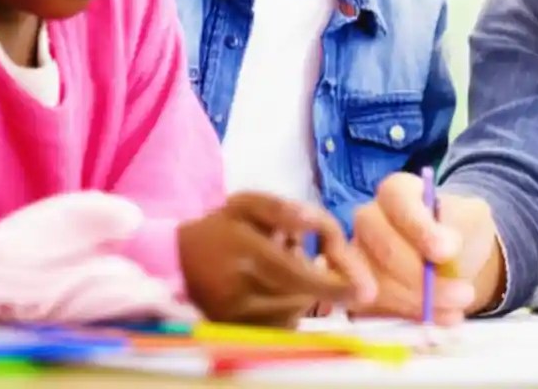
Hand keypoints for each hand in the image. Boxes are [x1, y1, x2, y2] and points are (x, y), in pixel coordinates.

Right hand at [178, 192, 374, 326]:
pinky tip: (269, 292)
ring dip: (301, 292)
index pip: (294, 273)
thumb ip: (281, 209)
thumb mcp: (246, 204)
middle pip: (301, 294)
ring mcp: (234, 317)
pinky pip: (281, 325)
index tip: (363, 292)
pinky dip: (287, 309)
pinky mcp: (234, 333)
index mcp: (244, 251)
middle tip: (300, 257)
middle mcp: (237, 289)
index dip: (331, 285)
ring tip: (275, 272)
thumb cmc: (219, 229)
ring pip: (294, 310)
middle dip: (318, 280)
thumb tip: (313, 220)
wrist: (174, 263)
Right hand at [350, 173, 499, 325]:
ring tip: (457, 309)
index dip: (419, 227)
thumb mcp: (472, 217)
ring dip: (419, 302)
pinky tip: (439, 318)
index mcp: (396, 191)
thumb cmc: (459, 230)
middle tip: (464, 293)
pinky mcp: (355, 290)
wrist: (457, 259)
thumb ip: (461, 224)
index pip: (396, 200)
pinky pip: (372, 309)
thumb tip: (446, 245)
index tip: (447, 252)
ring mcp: (356, 255)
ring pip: (376, 282)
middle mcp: (368, 219)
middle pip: (383, 247)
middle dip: (422, 276)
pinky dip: (408, 317)